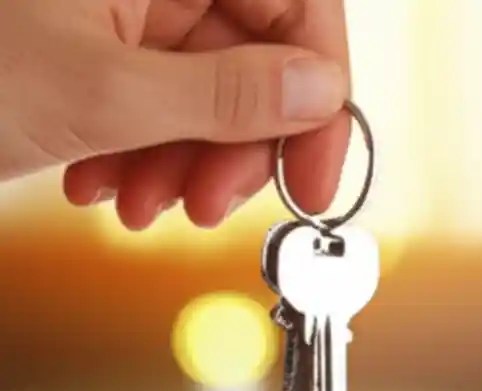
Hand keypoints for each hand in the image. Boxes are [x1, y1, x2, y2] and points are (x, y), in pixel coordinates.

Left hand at [0, 0, 350, 228]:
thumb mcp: (97, 94)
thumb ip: (225, 94)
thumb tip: (320, 91)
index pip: (293, 1)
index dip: (320, 86)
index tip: (316, 168)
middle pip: (252, 53)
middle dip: (240, 141)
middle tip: (214, 204)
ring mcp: (112, 11)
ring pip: (205, 89)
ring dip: (188, 161)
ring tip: (143, 205)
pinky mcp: (86, 53)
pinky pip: (154, 103)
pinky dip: (142, 155)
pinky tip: (103, 186)